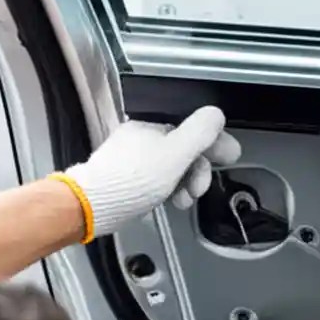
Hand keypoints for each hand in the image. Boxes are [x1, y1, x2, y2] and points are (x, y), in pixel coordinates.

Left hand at [58, 106, 241, 241]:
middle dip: (198, 170)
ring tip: (183, 200)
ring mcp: (132, 158)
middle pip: (184, 148)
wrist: (90, 206)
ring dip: (185, 183)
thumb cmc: (132, 180)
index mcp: (153, 125)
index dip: (214, 142)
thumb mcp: (175, 154)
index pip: (193, 127)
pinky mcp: (126, 178)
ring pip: (171, 166)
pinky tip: (168, 201)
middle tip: (200, 188)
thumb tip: (217, 113)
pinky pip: (157, 179)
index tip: (229, 157)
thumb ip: (199, 133)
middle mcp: (142, 137)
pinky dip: (168, 190)